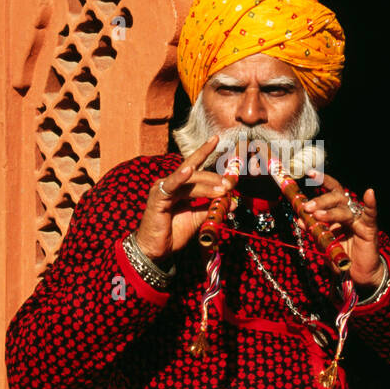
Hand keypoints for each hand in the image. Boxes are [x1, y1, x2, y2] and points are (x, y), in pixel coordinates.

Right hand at [134, 135, 237, 263]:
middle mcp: (170, 182)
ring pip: (189, 180)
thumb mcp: (198, 218)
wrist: (157, 249)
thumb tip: (232, 203)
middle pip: (196, 172)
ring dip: (207, 183)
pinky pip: (171, 185)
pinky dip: (180, 177)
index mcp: (179, 185)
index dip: (204, 151)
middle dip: (215, 177)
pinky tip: (188, 171)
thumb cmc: (173, 232)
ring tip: (223, 188)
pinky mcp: (157, 197)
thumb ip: (212, 208)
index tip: (217, 139)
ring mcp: (163, 188)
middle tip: (230, 184)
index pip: (194, 165)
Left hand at [302, 170, 382, 287]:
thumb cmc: (342, 256)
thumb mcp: (324, 242)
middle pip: (336, 198)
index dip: (323, 181)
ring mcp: (359, 220)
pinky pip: (370, 215)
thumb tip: (300, 220)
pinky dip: (370, 204)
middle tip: (307, 207)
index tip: (309, 173)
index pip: (331, 192)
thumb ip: (314, 230)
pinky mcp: (369, 229)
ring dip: (330, 211)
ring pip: (345, 209)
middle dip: (321, 201)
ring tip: (317, 216)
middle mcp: (349, 212)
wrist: (356, 274)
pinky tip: (369, 193)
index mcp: (339, 213)